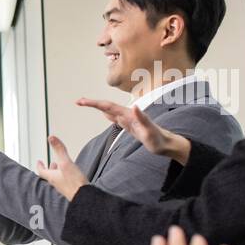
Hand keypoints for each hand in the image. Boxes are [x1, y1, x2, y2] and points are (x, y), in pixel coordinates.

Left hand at [34, 135, 88, 200]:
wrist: (84, 197)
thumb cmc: (74, 183)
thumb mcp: (65, 162)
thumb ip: (59, 150)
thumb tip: (51, 138)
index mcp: (52, 177)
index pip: (41, 171)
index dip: (39, 166)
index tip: (38, 161)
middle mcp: (56, 183)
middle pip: (49, 175)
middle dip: (49, 168)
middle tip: (49, 164)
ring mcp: (64, 188)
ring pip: (57, 179)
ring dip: (57, 172)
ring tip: (60, 168)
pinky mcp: (71, 191)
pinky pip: (66, 183)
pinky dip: (65, 177)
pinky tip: (72, 176)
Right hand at [76, 98, 190, 163]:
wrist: (166, 143)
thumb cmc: (158, 139)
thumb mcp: (150, 131)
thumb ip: (142, 118)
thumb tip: (134, 106)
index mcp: (129, 115)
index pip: (108, 107)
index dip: (94, 103)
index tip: (82, 101)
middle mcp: (128, 115)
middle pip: (106, 106)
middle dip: (92, 103)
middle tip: (78, 101)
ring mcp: (128, 120)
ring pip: (109, 110)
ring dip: (97, 107)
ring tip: (86, 103)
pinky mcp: (130, 125)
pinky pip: (115, 118)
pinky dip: (106, 114)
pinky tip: (104, 114)